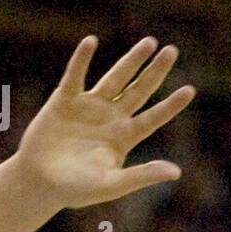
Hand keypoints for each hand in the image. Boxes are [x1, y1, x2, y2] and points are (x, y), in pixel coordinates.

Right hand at [13, 36, 194, 208]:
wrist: (41, 182)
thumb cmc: (77, 189)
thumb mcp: (113, 184)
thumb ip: (143, 176)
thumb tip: (176, 172)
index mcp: (124, 138)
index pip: (153, 118)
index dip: (171, 105)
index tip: (190, 90)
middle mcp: (111, 118)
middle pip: (139, 90)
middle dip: (155, 71)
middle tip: (172, 50)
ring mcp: (89, 106)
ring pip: (115, 78)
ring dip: (131, 60)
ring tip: (149, 42)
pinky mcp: (64, 100)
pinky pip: (76, 75)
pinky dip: (82, 59)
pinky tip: (91, 42)